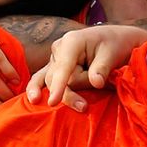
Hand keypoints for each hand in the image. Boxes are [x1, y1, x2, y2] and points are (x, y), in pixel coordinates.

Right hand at [26, 24, 146, 110]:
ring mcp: (54, 58)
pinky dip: (37, 88)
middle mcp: (58, 49)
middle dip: (69, 94)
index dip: (58, 85)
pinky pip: (42, 79)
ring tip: (76, 107)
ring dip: (64, 95)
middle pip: (56, 78)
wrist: (114, 39)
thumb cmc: (114, 44)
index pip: (63, 67)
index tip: (53, 102)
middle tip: (84, 107)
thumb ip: (101, 68)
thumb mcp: (112, 54)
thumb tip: (96, 83)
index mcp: (72, 41)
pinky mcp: (54, 67)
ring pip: (50, 82)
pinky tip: (32, 100)